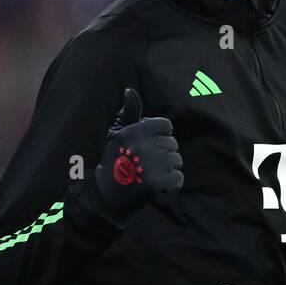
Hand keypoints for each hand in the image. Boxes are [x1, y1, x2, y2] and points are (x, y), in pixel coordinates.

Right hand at [93, 87, 183, 218]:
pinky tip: (158, 183)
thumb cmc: (114, 159)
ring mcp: (151, 165)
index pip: (166, 126)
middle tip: (147, 162)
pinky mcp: (157, 183)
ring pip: (177, 160)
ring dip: (168, 168)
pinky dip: (172, 182)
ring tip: (151, 172)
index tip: (148, 145)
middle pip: (172, 143)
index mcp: (135, 131)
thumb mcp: (117, 133)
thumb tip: (130, 90)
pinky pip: (178, 178)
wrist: (107, 193)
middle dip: (164, 152)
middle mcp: (144, 146)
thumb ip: (128, 113)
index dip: (160, 135)